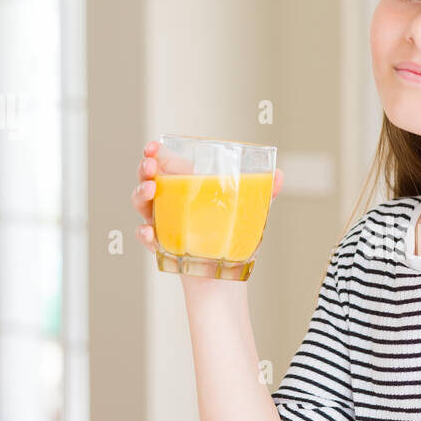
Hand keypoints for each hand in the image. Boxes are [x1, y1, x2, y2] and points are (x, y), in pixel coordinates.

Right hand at [132, 141, 283, 248]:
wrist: (226, 275)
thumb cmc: (233, 238)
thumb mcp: (249, 212)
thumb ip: (263, 193)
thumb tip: (279, 174)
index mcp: (186, 188)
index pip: (165, 164)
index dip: (155, 153)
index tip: (154, 146)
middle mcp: (170, 203)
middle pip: (148, 179)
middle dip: (145, 168)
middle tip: (150, 166)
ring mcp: (163, 223)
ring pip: (142, 204)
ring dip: (141, 194)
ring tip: (151, 190)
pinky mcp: (162, 246)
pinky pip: (146, 238)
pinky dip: (144, 234)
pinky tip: (150, 232)